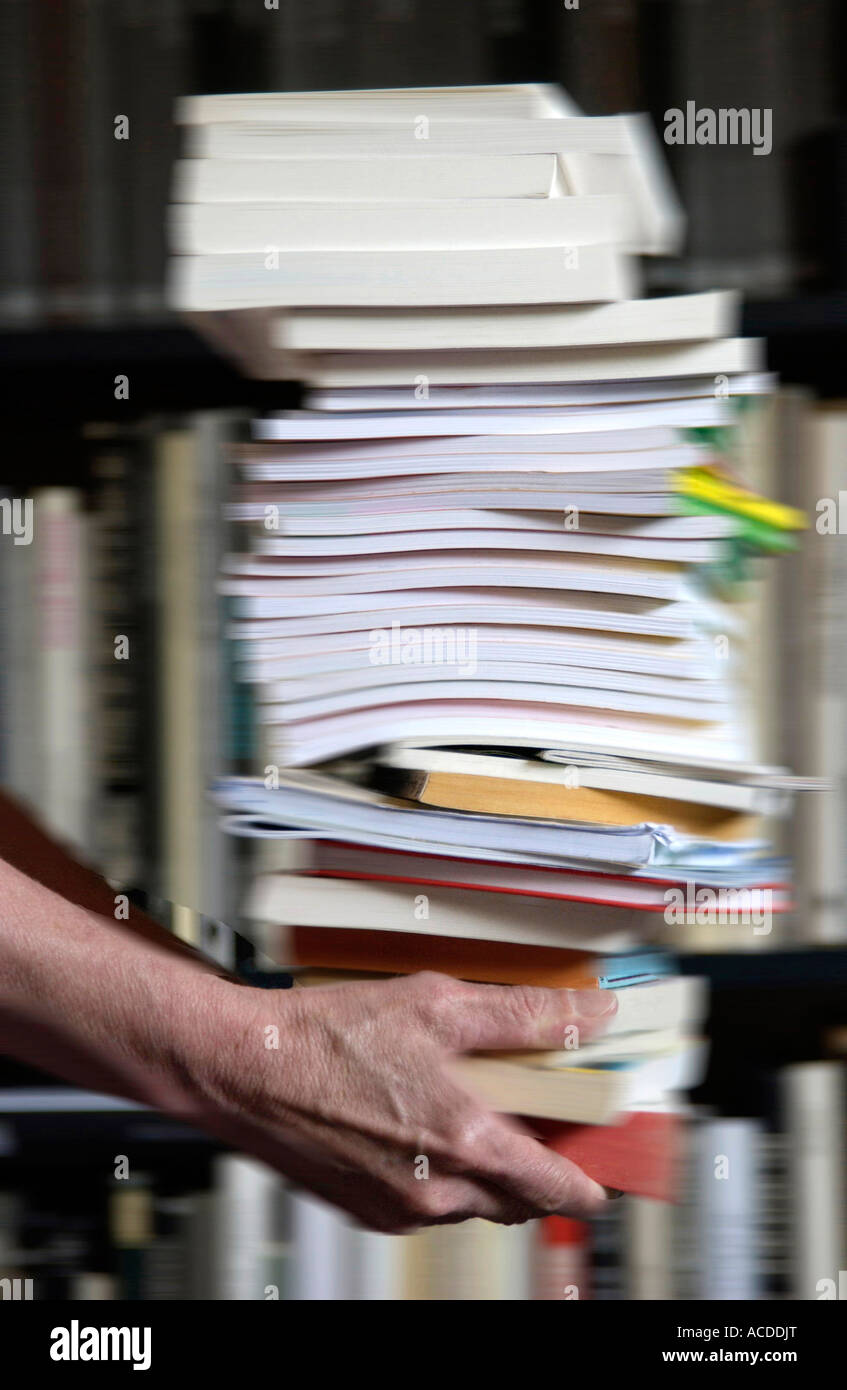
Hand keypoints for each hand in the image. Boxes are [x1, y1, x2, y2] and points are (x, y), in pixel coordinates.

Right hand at [186, 970, 617, 1231]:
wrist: (243, 1069)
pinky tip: (416, 1122)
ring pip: (471, 1203)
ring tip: (466, 1109)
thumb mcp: (439, 1005)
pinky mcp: (366, 1209)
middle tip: (531, 1118)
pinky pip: (426, 1205)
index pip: (559, 1189)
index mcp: (467, 1144)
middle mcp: (437, 1191)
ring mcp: (399, 1207)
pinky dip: (437, 1173)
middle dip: (534, 1166)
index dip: (588, 1179)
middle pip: (519, 1200)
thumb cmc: (328, 1036)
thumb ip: (525, 1015)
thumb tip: (589, 1014)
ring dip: (483, 1169)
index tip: (599, 1165)